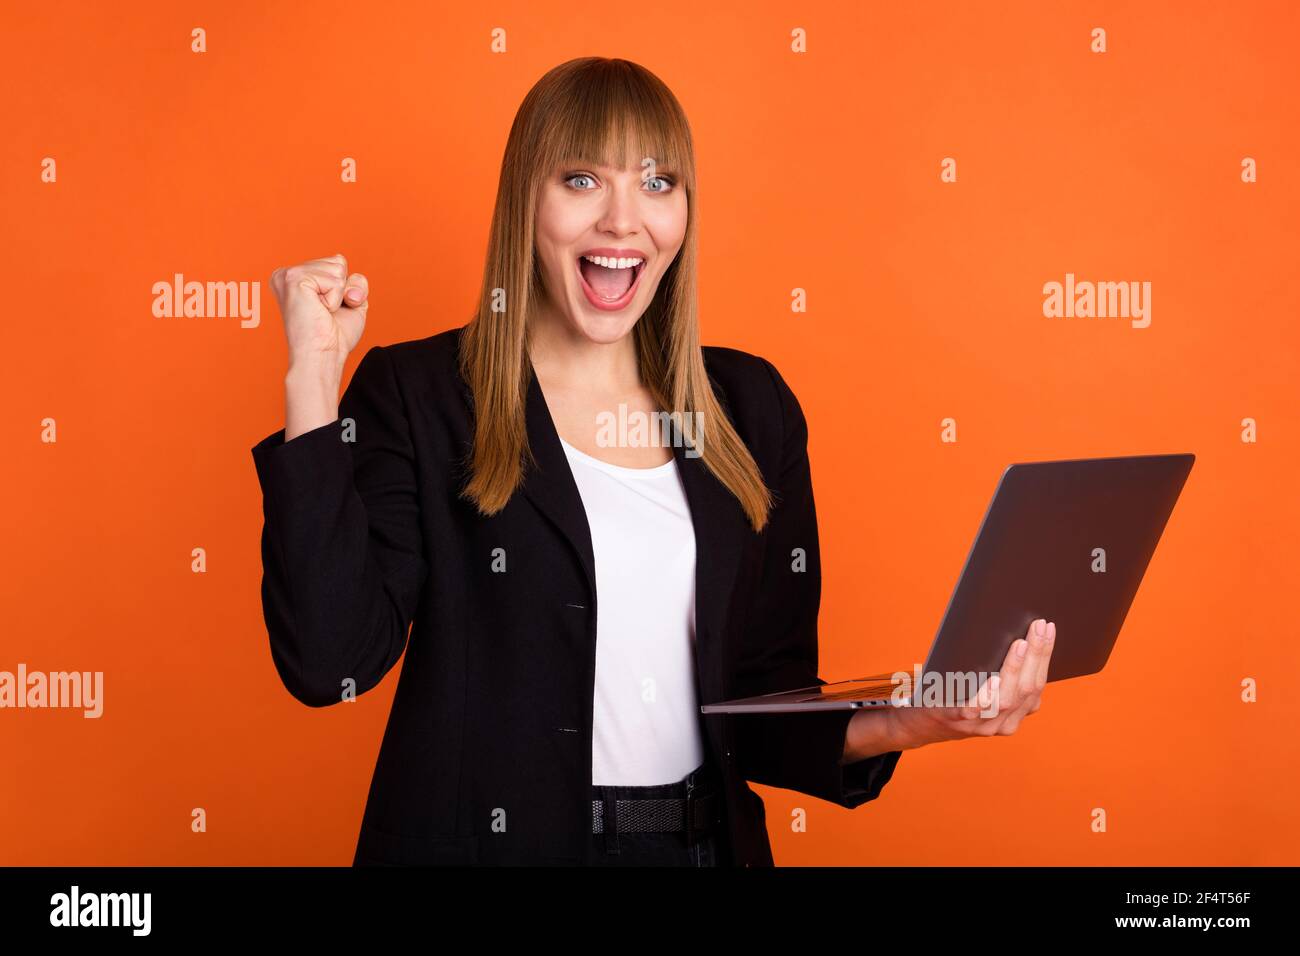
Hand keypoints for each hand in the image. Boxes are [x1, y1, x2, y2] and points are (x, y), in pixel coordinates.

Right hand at [269, 253, 368, 374]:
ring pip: (338, 268)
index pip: (337, 263)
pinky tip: (319, 311)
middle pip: (339, 262)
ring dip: (339, 295)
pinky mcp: (294, 279)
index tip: (329, 310)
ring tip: (322, 313)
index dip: (345, 288)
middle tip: (327, 313)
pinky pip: (334, 279)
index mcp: (297, 278)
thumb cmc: (334, 337)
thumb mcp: (352, 302)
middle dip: (344, 290)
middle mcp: (287, 273)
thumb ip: (355, 281)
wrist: (323, 356)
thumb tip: (345, 266)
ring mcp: (288, 274)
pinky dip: (335, 299)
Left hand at [886, 618, 1054, 748]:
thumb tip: (1016, 630)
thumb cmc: (953, 695)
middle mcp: (1001, 723)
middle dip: (1036, 655)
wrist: (918, 724)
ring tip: (1020, 644)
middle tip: (1038, 627)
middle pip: (1027, 689)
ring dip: (1015, 669)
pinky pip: (975, 710)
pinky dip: (989, 693)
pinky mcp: (954, 720)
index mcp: (1014, 714)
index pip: (1036, 685)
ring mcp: (980, 725)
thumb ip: (1001, 671)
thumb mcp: (983, 687)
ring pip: (1007, 699)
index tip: (1048, 628)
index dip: (1044, 656)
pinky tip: (995, 677)